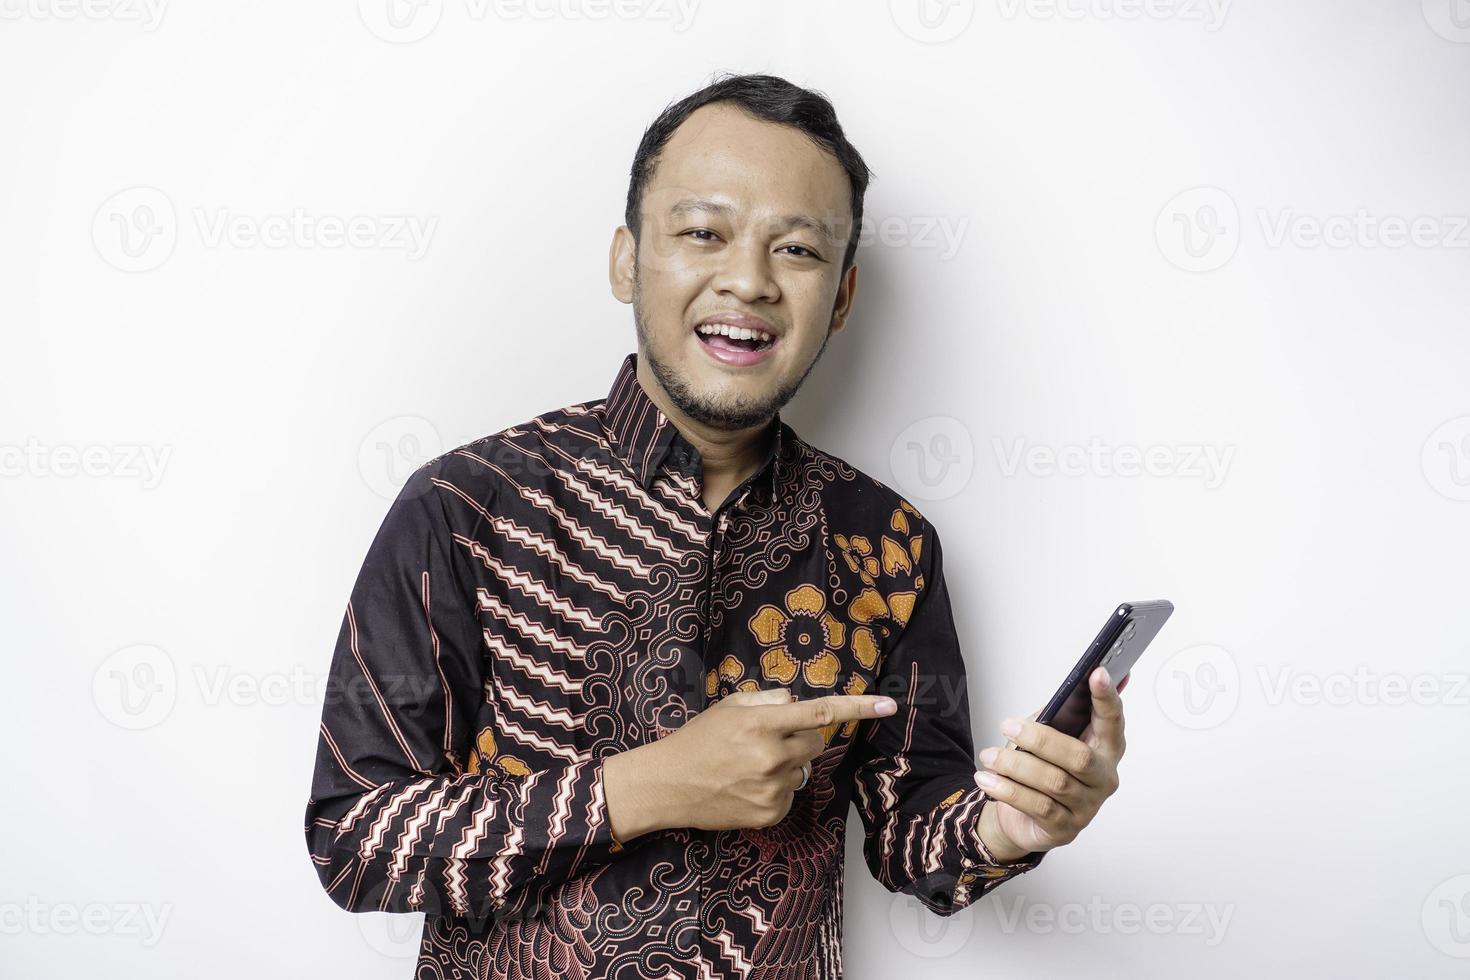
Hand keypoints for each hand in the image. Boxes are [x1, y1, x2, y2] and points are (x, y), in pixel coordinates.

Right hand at [606, 688, 896, 838]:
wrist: (667, 785)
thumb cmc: (697, 740)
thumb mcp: (729, 707)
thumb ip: (769, 700)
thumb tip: (797, 703)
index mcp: (762, 723)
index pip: (821, 712)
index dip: (858, 707)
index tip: (889, 704)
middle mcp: (772, 756)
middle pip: (817, 742)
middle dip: (802, 738)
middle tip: (769, 739)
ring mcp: (773, 788)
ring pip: (803, 769)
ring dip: (787, 764)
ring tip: (749, 766)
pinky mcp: (771, 814)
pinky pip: (792, 794)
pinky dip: (777, 789)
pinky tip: (747, 787)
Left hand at [973, 666, 1127, 859]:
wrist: (1024, 817)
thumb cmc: (1041, 767)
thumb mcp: (1049, 737)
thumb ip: (1057, 716)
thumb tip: (1069, 689)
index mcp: (1106, 749)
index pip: (1112, 721)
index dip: (1107, 697)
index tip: (1096, 672)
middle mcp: (1103, 778)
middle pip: (1079, 757)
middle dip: (1039, 739)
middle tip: (1007, 726)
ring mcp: (1087, 806)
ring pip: (1053, 782)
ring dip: (1015, 765)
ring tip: (989, 756)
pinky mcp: (1066, 828)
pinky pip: (1036, 806)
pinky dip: (1008, 789)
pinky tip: (987, 779)